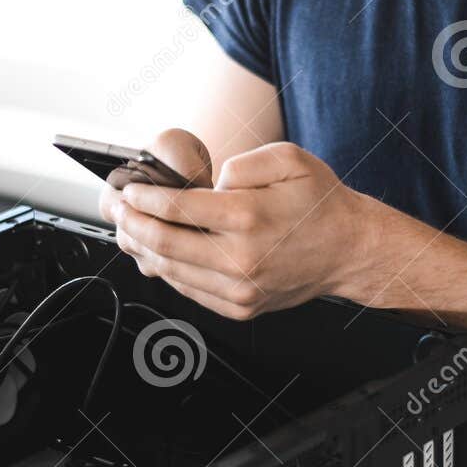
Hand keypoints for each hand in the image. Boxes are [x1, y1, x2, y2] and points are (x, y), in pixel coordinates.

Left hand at [101, 134, 373, 320]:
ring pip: (171, 271)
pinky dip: (166, 272)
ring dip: (141, 249)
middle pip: (163, 242)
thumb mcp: (290, 159)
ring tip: (128, 230)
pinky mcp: (241, 306)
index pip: (176, 207)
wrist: (349, 250)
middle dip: (131, 223)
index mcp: (249, 216)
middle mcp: (241, 257)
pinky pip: (189, 291)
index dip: (143, 198)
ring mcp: (240, 287)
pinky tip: (157, 255)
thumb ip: (241, 162)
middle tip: (116, 208)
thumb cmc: (320, 204)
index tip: (129, 190)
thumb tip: (209, 182)